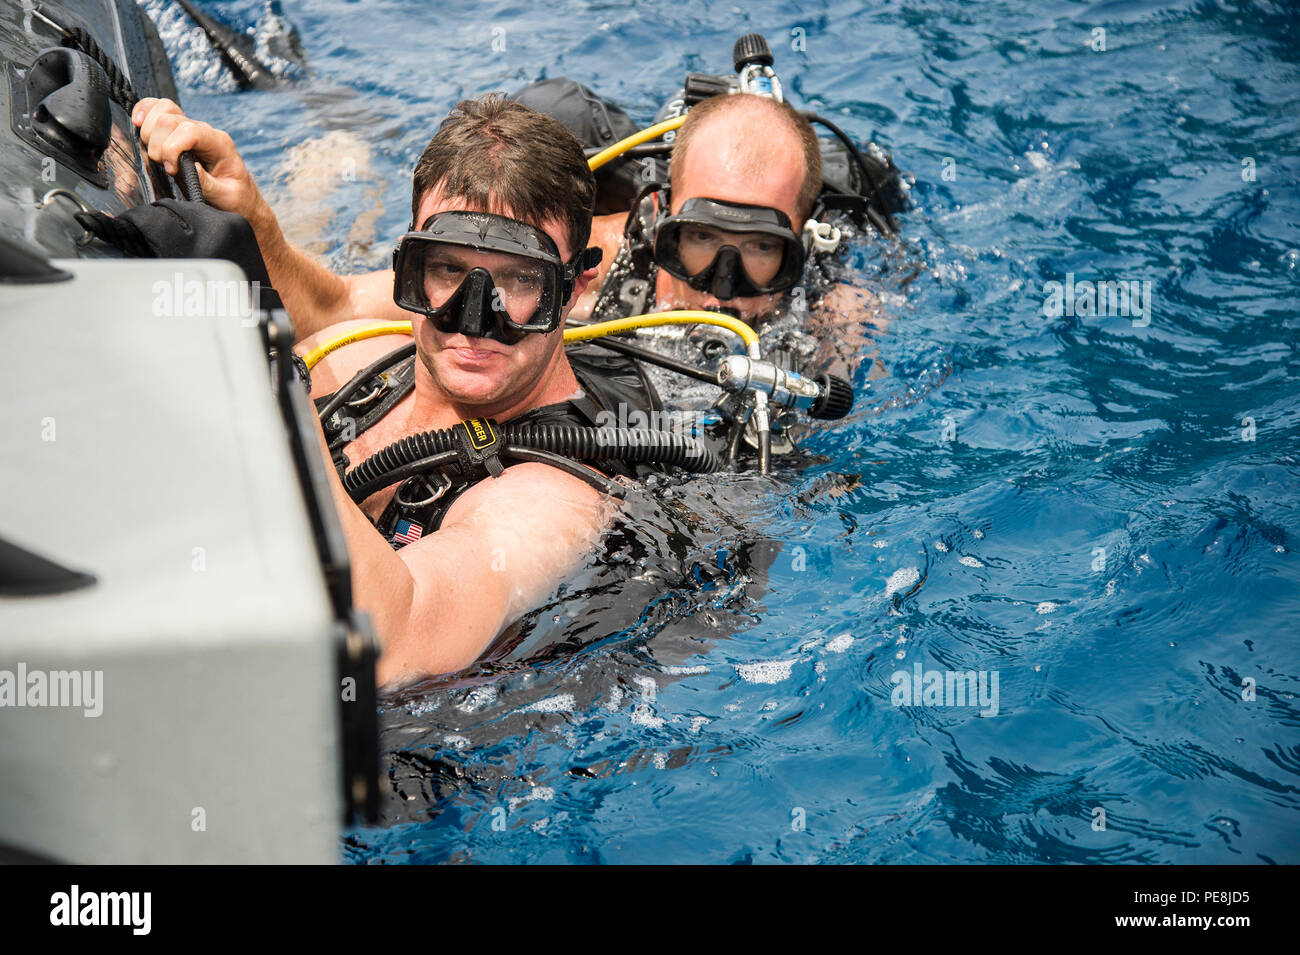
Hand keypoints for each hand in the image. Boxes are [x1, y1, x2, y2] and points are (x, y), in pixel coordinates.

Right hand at [132, 98, 259, 218]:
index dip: (172, 148)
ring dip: (149, 133)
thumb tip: (191, 167)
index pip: (189, 130)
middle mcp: (204, 131)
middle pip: (169, 118)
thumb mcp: (227, 197)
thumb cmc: (235, 198)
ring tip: (157, 156)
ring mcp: (190, 128)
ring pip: (162, 110)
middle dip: (158, 144)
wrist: (239, 197)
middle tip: (166, 167)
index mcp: (219, 144)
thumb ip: (209, 184)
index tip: (172, 170)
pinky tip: (139, 124)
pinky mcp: (177, 131)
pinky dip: (144, 112)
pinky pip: (157, 108)